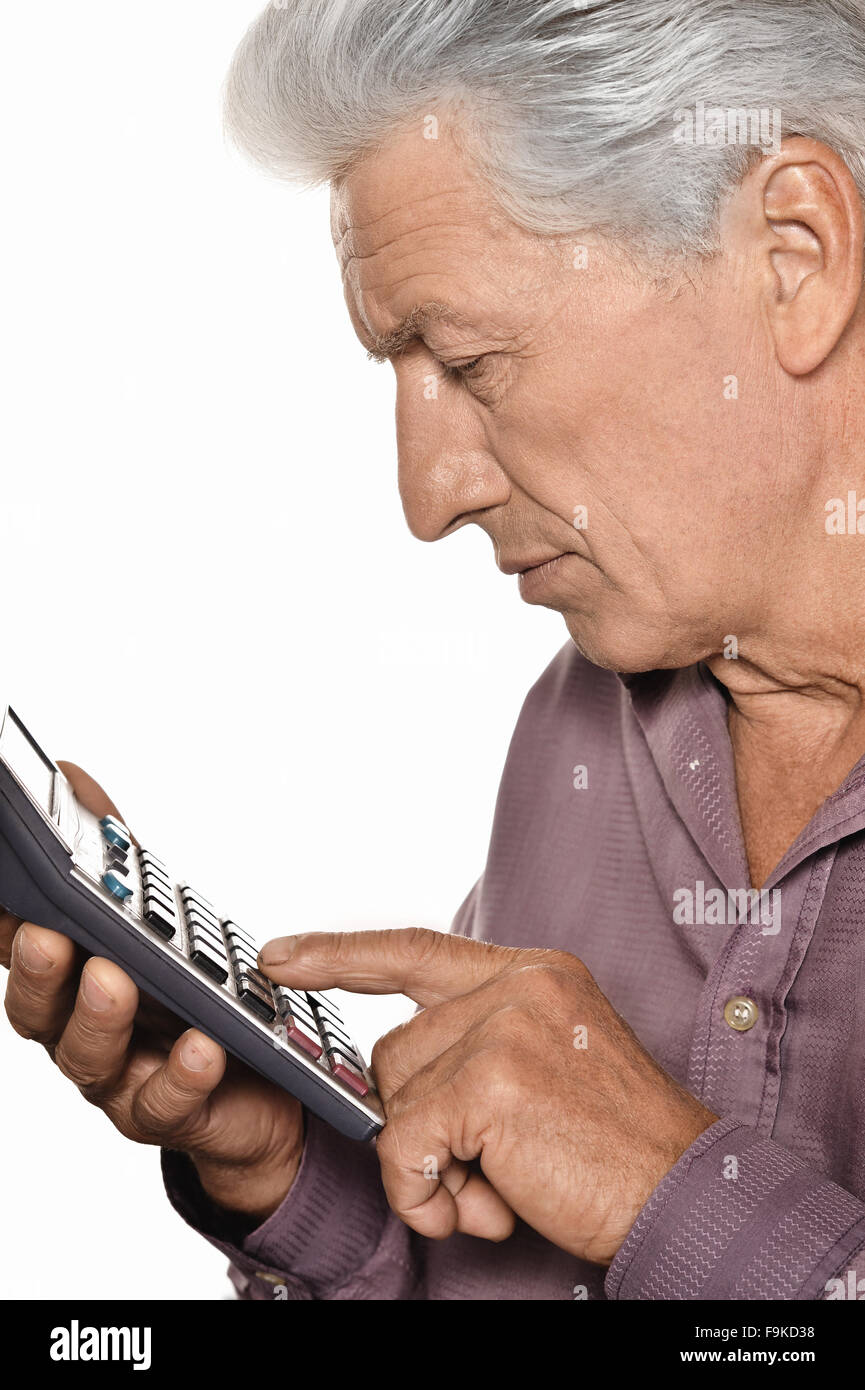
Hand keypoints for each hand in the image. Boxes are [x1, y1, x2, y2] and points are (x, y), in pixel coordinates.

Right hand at [1, 762, 303, 1222]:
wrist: (258, 1088)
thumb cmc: (190, 994)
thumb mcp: (154, 913)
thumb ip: (111, 850)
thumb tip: (70, 775)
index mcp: (70, 977)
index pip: (18, 946)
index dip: (0, 923)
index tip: (2, 888)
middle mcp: (80, 1029)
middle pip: (37, 1008)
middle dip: (37, 971)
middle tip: (48, 935)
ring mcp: (120, 1077)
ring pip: (89, 1058)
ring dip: (99, 1018)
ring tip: (116, 979)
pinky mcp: (171, 1112)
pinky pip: (165, 1102)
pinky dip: (181, 1075)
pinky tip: (202, 1046)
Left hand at [260, 927, 717, 1263]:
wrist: (687, 1196)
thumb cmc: (618, 1148)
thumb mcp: (553, 1066)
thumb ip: (478, 1050)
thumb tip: (390, 1084)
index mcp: (535, 974)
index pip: (416, 949)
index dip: (341, 954)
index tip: (280, 957)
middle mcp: (521, 985)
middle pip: (396, 1049)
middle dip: (416, 1122)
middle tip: (476, 1171)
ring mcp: (507, 1026)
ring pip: (394, 1098)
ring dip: (426, 1164)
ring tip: (490, 1191)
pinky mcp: (493, 1081)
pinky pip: (403, 1143)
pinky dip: (422, 1192)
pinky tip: (479, 1210)